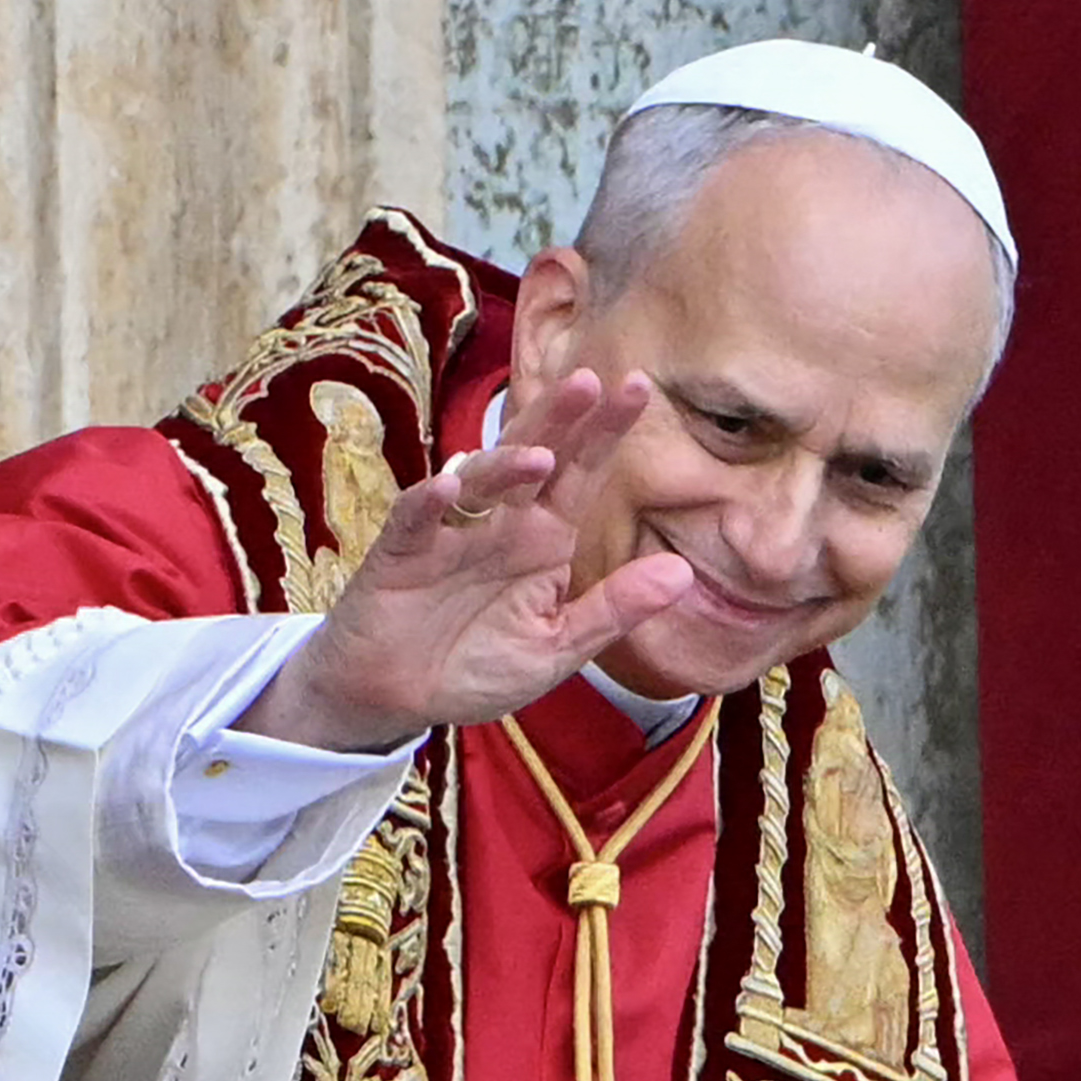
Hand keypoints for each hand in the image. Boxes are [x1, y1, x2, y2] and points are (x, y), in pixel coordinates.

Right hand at [240, 370, 698, 752]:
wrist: (395, 698)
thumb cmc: (476, 665)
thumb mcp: (556, 647)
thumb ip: (614, 610)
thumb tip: (685, 574)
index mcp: (544, 537)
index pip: (582, 471)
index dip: (606, 430)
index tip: (639, 385)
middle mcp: (501, 521)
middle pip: (533, 454)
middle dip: (559, 418)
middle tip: (590, 382)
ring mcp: (450, 531)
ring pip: (479, 479)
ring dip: (505, 464)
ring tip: (539, 456)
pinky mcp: (400, 553)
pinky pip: (414, 519)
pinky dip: (429, 501)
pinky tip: (448, 486)